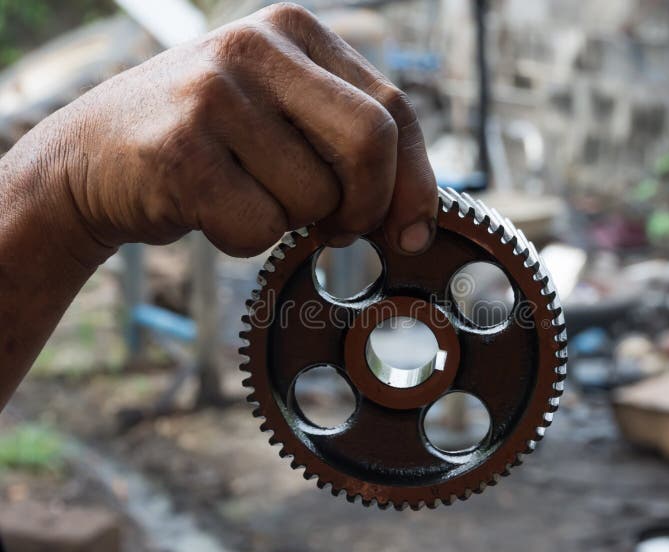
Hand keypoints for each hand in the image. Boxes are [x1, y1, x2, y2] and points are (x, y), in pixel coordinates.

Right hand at [29, 2, 436, 263]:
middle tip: (340, 229)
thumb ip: (349, 149)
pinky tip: (207, 209)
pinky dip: (244, 240)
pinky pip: (259, 229)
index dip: (414, 182)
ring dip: (289, 222)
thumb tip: (414, 224)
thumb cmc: (207, 145)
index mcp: (295, 30)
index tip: (411, 231)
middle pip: (369, 143)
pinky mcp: (181, 150)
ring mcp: (214, 95)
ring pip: (314, 198)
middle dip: (368, 206)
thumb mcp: (282, 118)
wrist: (90, 158)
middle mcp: (256, 47)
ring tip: (241, 194)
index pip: (393, 110)